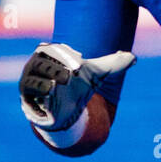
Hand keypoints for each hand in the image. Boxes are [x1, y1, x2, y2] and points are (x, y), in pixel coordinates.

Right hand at [19, 42, 134, 131]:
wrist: (67, 111)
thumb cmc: (77, 86)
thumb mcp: (96, 75)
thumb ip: (113, 65)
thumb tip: (133, 58)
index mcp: (50, 55)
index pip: (53, 50)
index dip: (65, 54)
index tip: (80, 63)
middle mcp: (35, 67)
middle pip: (41, 63)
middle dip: (55, 68)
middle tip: (72, 75)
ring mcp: (29, 83)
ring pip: (32, 80)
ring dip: (45, 82)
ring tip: (57, 85)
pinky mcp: (27, 99)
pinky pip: (29, 96)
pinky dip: (38, 96)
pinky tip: (50, 95)